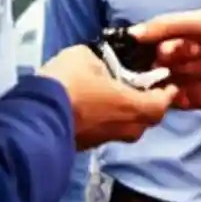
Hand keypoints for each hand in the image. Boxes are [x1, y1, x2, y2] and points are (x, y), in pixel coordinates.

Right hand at [38, 45, 176, 149]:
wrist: (33, 116)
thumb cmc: (67, 84)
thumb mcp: (88, 56)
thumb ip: (106, 59)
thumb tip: (105, 61)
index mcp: (133, 107)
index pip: (163, 103)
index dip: (166, 90)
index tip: (164, 79)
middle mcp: (125, 129)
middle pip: (147, 118)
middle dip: (147, 101)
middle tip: (141, 84)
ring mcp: (106, 140)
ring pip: (127, 126)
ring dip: (127, 111)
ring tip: (117, 91)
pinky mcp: (87, 145)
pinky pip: (108, 130)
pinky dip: (109, 118)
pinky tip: (97, 103)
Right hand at [130, 9, 200, 111]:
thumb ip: (168, 25)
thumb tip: (134, 33)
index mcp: (185, 34)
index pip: (154, 38)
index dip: (146, 42)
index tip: (138, 46)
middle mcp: (183, 56)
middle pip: (155, 61)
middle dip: (160, 60)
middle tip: (175, 58)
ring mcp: (189, 79)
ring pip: (162, 80)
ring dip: (169, 77)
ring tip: (192, 70)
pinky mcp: (195, 100)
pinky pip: (174, 100)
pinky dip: (173, 95)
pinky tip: (182, 89)